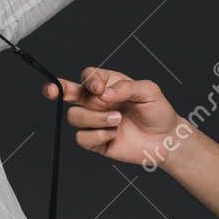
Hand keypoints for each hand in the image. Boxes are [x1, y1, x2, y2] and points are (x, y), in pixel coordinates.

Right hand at [42, 67, 186, 167]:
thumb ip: (127, 86)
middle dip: (57, 90)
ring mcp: (94, 121)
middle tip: (52, 91)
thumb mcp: (149, 91)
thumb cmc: (158, 112)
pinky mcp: (96, 141)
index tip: (98, 88)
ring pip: (74, 116)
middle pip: (68, 93)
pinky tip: (114, 134)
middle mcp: (97, 102)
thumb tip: (105, 92)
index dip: (88, 81)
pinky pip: (82, 137)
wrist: (166, 140)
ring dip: (95, 118)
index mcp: (108, 85)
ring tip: (117, 120)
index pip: (88, 77)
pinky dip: (97, 135)